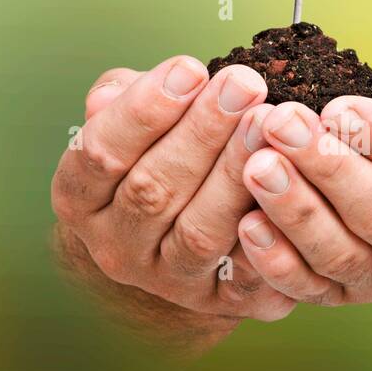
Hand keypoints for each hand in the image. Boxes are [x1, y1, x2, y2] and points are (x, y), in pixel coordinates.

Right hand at [50, 56, 297, 333]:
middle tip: (244, 84)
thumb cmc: (154, 153)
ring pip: (199, 233)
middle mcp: (115, 246)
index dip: (143, 110)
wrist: (178, 232)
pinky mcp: (219, 302)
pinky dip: (269, 234)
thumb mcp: (126, 118)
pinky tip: (291, 186)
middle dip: (201, 132)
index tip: (190, 68)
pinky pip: (245, 276)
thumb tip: (118, 93)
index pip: (100, 153)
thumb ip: (120, 98)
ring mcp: (166, 280)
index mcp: (80, 198)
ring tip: (268, 122)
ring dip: (235, 174)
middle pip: (152, 190)